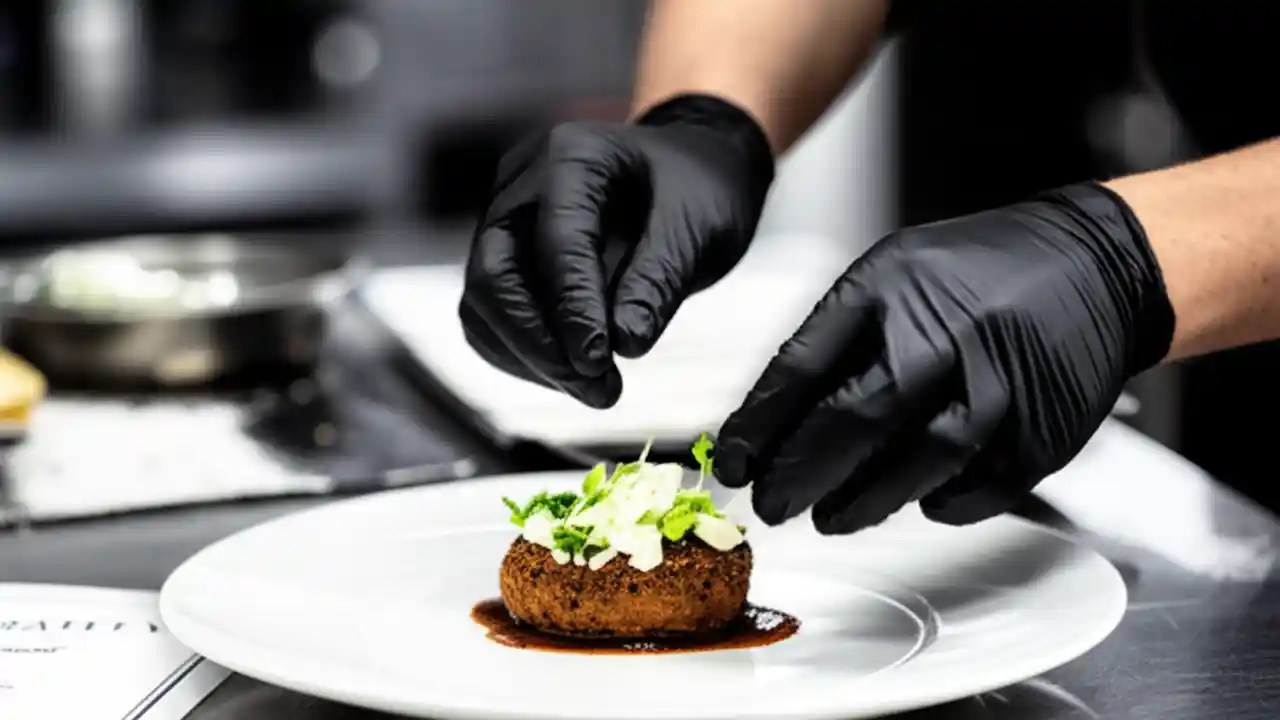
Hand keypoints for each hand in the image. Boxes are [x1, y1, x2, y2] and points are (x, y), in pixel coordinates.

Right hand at [459, 94, 773, 407]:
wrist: (688, 171)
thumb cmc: (697, 190)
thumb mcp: (698, 228)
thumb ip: (659, 281)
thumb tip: (625, 345)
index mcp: (571, 156)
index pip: (555, 241)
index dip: (572, 308)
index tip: (599, 363)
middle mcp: (520, 184)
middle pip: (493, 275)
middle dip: (538, 344)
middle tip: (598, 390)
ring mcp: (502, 221)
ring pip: (482, 305)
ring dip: (531, 359)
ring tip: (597, 390)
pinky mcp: (501, 258)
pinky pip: (489, 318)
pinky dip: (525, 356)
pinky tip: (574, 374)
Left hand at [716, 183, 1174, 531]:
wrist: (1095, 265)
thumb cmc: (979, 272)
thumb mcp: (892, 273)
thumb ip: (836, 339)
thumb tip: (774, 421)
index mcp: (891, 288)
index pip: (802, 368)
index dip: (758, 427)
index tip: (734, 463)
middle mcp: (943, 335)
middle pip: (852, 422)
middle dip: (799, 476)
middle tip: (772, 505)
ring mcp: (998, 386)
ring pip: (913, 466)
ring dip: (860, 503)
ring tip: (829, 515)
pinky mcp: (1042, 432)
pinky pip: (977, 491)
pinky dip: (938, 504)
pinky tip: (914, 500)